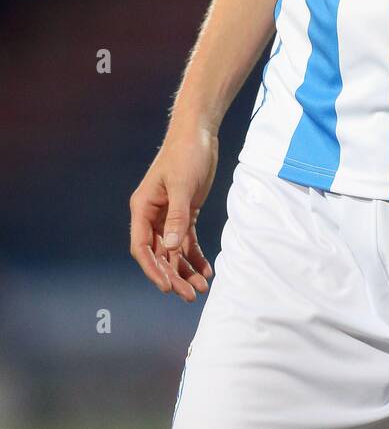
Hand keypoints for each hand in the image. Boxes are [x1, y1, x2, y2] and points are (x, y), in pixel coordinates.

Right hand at [129, 121, 218, 300]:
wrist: (199, 134)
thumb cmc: (186, 153)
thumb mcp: (182, 185)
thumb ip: (176, 216)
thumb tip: (170, 247)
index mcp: (143, 208)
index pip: (142, 247)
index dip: (152, 269)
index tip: (166, 286)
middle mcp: (152, 215)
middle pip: (159, 253)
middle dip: (173, 275)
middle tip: (190, 294)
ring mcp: (168, 215)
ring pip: (173, 251)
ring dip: (185, 270)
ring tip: (202, 287)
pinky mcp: (184, 213)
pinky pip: (186, 241)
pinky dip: (195, 256)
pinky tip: (206, 269)